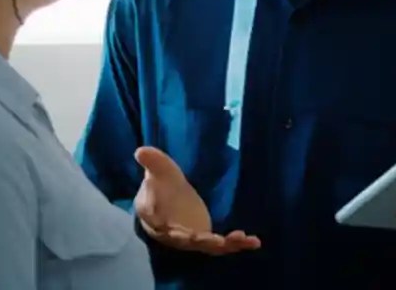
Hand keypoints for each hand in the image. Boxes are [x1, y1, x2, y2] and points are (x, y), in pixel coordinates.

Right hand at [132, 146, 260, 255]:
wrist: (165, 197)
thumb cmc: (160, 184)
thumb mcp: (158, 170)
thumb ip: (152, 162)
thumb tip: (140, 150)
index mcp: (156, 219)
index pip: (160, 225)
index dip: (170, 230)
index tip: (182, 232)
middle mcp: (174, 233)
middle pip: (187, 240)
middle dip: (202, 241)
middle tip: (217, 241)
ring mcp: (192, 238)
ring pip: (208, 246)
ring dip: (225, 245)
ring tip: (243, 238)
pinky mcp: (207, 238)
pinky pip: (222, 245)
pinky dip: (237, 245)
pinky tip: (255, 242)